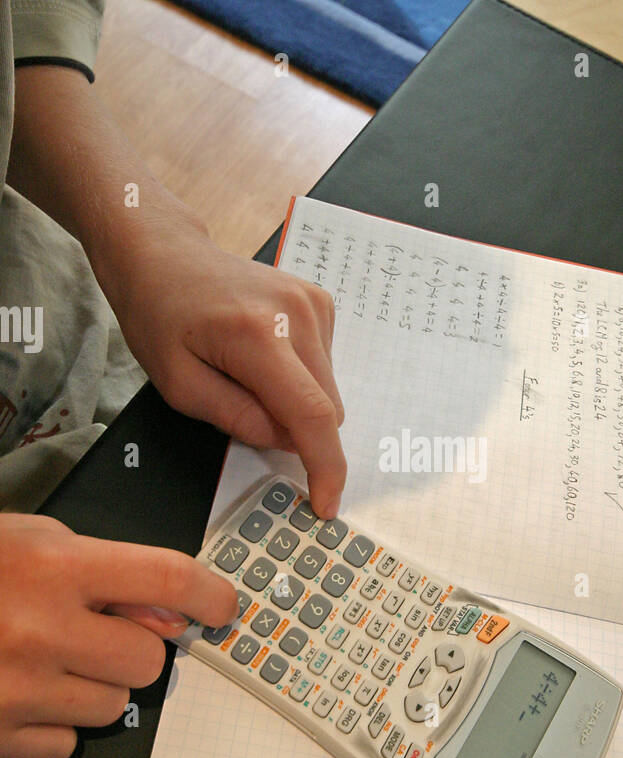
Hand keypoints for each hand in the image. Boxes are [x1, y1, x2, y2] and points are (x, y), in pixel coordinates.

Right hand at [0, 514, 235, 757]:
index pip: (167, 577)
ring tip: (37, 659)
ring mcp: (16, 691)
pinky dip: (48, 726)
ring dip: (89, 687)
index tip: (226, 605)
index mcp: (50, 567)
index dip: (210, 593)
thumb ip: (99, 568)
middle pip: (149, 662)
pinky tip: (13, 694)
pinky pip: (64, 745)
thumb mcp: (23, 539)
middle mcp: (39, 630)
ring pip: (113, 707)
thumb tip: (168, 610)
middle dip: (129, 649)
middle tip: (87, 635)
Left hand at [98, 210, 346, 517]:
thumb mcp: (178, 385)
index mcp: (259, 336)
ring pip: (328, 391)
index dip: (325, 467)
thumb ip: (237, 419)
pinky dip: (298, 378)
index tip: (326, 504)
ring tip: (244, 373)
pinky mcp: (320, 302)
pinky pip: (323, 367)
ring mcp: (314, 303)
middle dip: (294, 430)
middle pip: (326, 408)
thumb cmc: (160, 314)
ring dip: (295, 402)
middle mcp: (298, 314)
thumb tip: (286, 441)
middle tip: (241, 409)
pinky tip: (261, 357)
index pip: (312, 415)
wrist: (164, 253)